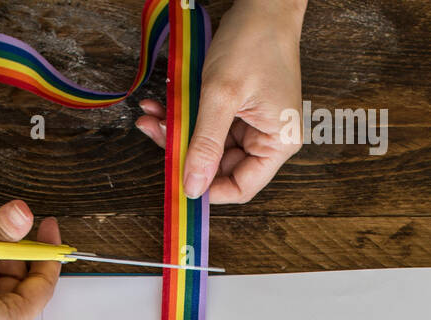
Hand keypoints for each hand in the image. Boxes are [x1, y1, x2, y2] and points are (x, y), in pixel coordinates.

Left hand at [135, 0, 304, 203]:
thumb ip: (205, 144)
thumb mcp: (222, 95)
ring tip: (153, 116)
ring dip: (177, 133)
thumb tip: (192, 188)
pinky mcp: (237, 112)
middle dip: (184, 153)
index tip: (176, 179)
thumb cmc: (254, 40)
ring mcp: (252, 126)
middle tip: (155, 132)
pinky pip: (207, 127)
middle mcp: (268, 140)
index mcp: (278, 143)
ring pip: (207, 148)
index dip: (208, 189)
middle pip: (219, 168)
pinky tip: (162, 107)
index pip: (241, 188)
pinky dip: (184, 119)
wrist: (263, 2)